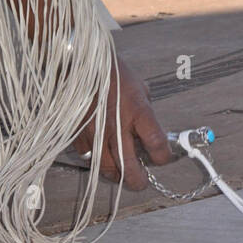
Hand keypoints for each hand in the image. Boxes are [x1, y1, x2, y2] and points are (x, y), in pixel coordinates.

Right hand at [74, 56, 172, 189]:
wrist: (83, 62)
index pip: (158, 146)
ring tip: (122, 172)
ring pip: (108, 170)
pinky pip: (89, 157)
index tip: (163, 158)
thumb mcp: (138, 86)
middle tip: (142, 180)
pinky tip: (102, 153)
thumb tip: (149, 127)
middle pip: (130, 169)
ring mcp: (96, 132)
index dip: (164, 158)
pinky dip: (97, 160)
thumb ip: (145, 109)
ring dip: (118, 175)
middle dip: (139, 181)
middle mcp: (118, 126)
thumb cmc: (114, 71)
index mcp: (138, 111)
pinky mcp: (79, 133)